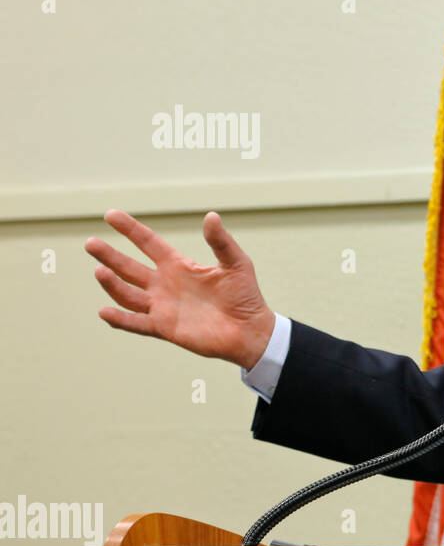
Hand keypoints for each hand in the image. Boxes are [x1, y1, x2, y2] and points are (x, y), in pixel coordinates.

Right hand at [85, 210, 275, 369]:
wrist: (251, 330)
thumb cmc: (245, 296)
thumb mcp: (236, 263)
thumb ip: (221, 242)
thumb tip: (211, 216)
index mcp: (178, 265)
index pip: (148, 243)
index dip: (130, 229)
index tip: (110, 215)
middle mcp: (164, 284)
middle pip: (129, 267)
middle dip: (109, 256)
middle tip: (90, 243)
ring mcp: (162, 306)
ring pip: (128, 294)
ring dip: (112, 284)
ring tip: (99, 271)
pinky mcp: (165, 328)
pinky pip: (137, 323)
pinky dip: (120, 319)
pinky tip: (104, 311)